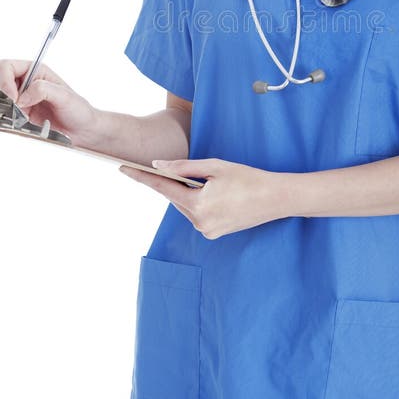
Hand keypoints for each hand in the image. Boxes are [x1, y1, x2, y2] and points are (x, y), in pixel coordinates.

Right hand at [0, 58, 99, 147]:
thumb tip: (22, 97)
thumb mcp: (65, 96)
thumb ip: (43, 90)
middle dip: (2, 98)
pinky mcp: (18, 118)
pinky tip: (17, 127)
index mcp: (34, 72)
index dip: (4, 80)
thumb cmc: (78, 109)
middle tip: (16, 111)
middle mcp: (23, 85)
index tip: (13, 97)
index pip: (6, 67)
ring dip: (3, 112)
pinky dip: (4, 124)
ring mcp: (19, 102)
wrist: (82, 131)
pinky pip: (1, 119)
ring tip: (21, 120)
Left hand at [118, 157, 287, 238]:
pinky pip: (198, 214)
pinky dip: (199, 202)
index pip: (163, 188)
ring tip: (208, 180)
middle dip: (173, 182)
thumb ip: (184, 166)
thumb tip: (158, 165)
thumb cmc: (247, 178)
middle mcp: (199, 222)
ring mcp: (207, 230)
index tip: (123, 168)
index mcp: (197, 205)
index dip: (142, 177)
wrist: (275, 198)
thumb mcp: (215, 167)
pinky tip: (216, 193)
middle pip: (175, 198)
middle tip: (170, 167)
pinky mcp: (214, 233)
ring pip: (187, 206)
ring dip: (189, 193)